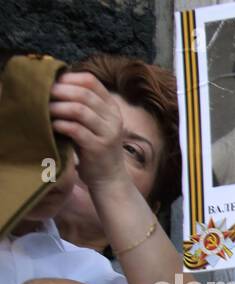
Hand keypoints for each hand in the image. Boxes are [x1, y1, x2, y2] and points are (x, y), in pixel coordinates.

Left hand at [49, 72, 128, 190]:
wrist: (109, 177)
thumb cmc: (94, 147)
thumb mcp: (94, 122)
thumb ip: (82, 105)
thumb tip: (53, 85)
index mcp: (112, 107)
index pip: (91, 81)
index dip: (69, 78)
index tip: (52, 82)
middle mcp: (114, 118)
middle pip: (84, 94)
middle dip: (60, 91)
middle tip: (43, 93)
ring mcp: (108, 133)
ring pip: (80, 110)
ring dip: (58, 107)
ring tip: (45, 108)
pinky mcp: (99, 147)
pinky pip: (76, 130)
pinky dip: (61, 125)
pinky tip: (52, 126)